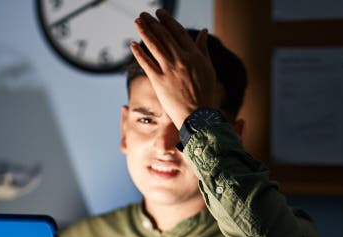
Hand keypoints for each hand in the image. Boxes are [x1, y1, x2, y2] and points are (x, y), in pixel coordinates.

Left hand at [131, 9, 220, 128]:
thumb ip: (203, 49)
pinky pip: (146, 63)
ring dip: (144, 31)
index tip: (160, 13)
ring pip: (154, 45)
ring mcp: (169, 70)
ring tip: (137, 21)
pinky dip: (139, 53)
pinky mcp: (159, 81)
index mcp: (194, 55)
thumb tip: (203, 31)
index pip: (178, 32)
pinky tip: (133, 44)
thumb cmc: (206, 95)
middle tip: (144, 15)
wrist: (198, 117)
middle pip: (164, 35)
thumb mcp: (209, 69)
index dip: (167, 20)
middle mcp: (181, 59)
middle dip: (153, 23)